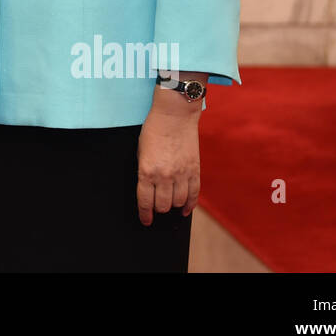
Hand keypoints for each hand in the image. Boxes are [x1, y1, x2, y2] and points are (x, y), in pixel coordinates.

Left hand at [136, 102, 200, 225]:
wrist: (175, 114)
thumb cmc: (154, 129)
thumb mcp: (141, 151)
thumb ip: (144, 171)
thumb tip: (148, 189)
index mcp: (147, 171)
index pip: (145, 201)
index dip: (145, 214)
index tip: (145, 220)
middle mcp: (164, 175)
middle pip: (163, 205)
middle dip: (158, 209)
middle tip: (157, 208)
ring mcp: (181, 174)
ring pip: (178, 202)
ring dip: (173, 206)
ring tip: (170, 205)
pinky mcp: (194, 170)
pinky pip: (194, 194)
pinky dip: (189, 204)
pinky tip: (185, 209)